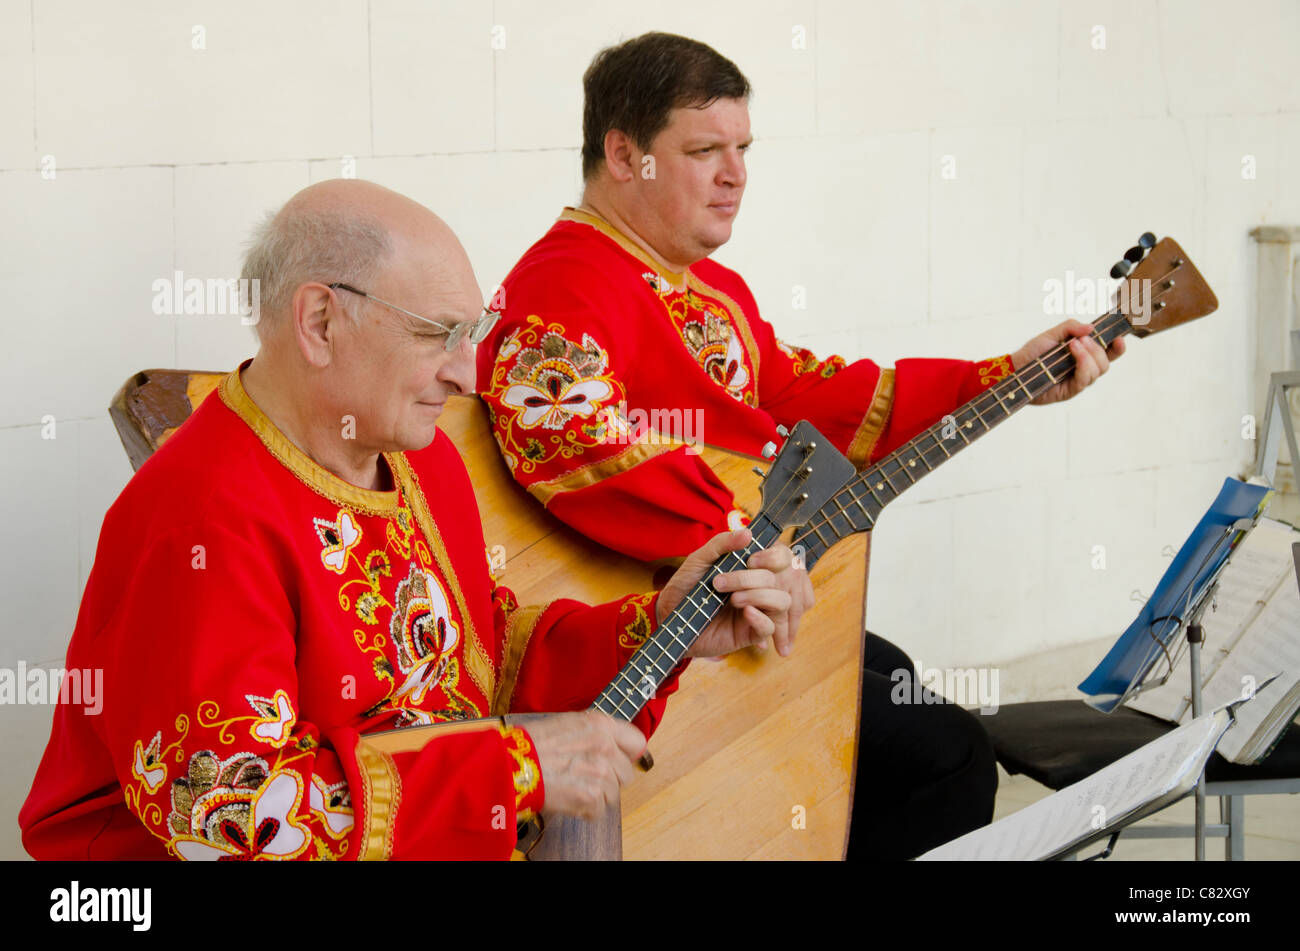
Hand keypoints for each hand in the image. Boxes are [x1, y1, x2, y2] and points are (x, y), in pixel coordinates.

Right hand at [525, 710, 645, 819]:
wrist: (511, 763)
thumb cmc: (534, 743)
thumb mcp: (570, 723)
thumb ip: (597, 733)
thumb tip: (617, 746)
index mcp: (601, 725)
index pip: (637, 743)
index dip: (627, 754)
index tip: (620, 760)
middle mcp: (605, 747)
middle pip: (626, 774)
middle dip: (610, 778)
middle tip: (586, 776)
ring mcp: (600, 773)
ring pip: (613, 794)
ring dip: (596, 795)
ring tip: (572, 786)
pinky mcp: (590, 796)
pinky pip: (599, 810)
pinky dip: (585, 809)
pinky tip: (568, 798)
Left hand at [657, 529, 814, 658]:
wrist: (669, 615)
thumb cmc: (687, 585)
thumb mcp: (699, 559)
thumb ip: (721, 544)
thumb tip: (748, 533)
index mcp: (753, 567)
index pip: (783, 557)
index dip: (774, 557)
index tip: (750, 560)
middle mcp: (761, 587)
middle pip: (781, 578)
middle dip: (751, 578)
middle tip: (719, 583)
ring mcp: (759, 610)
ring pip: (782, 601)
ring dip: (758, 596)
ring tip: (732, 599)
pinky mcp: (751, 633)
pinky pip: (770, 627)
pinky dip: (760, 618)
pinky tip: (744, 612)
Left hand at [1010, 318, 1125, 405]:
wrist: (1016, 368)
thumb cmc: (1033, 352)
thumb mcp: (1052, 334)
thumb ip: (1070, 327)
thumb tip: (1091, 328)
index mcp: (1084, 355)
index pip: (1108, 353)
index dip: (1118, 347)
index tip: (1119, 338)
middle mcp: (1084, 369)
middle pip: (1106, 362)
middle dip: (1097, 348)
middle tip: (1081, 339)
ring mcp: (1078, 380)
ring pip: (1098, 371)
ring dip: (1089, 355)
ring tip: (1073, 345)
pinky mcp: (1070, 390)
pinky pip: (1085, 379)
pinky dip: (1082, 363)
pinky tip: (1072, 352)